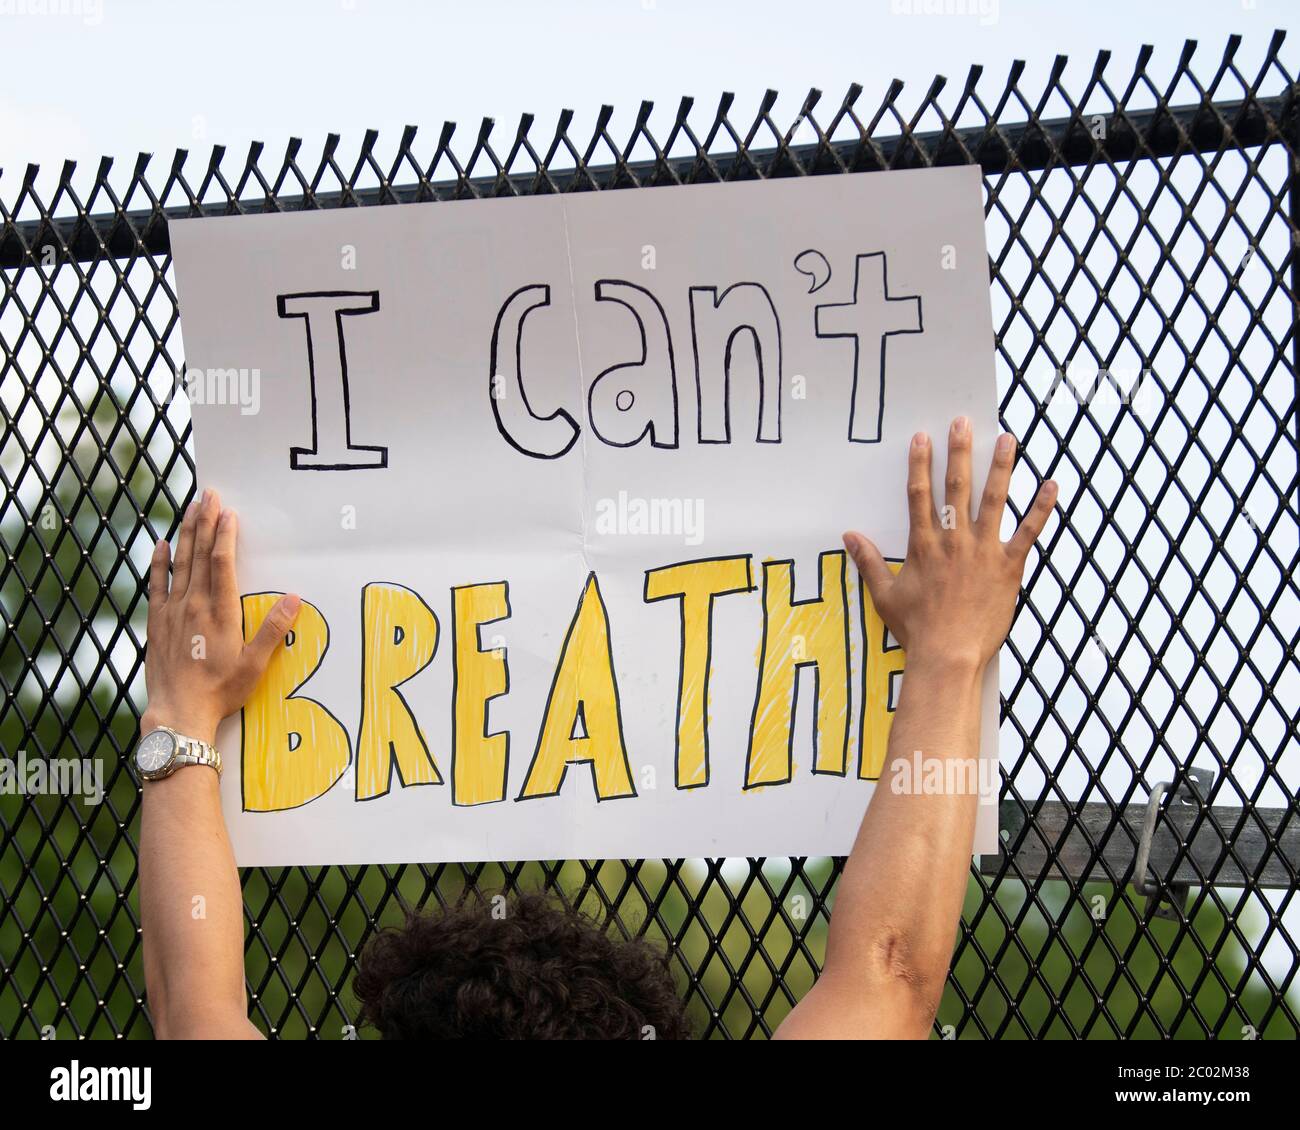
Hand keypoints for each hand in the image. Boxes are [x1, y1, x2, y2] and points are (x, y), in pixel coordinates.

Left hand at [143, 489, 299, 743]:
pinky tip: (162, 544)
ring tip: (191, 508)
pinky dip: (159, 562)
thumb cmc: (220, 691)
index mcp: (219, 612)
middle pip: (199, 554)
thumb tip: (294, 598)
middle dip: (205, 522)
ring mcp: (172, 612)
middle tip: (209, 495)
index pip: (221, 562)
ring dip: (186, 533)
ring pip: (179, 563)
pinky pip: (157, 584)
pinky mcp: (157, 623)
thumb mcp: (255, 664)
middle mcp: (193, 605)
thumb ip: (273, 630)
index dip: (225, 534)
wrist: (178, 713)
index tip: (229, 511)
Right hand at [843, 417, 1055, 672]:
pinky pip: (1029, 532)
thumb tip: (849, 536)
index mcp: (924, 545)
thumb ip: (869, 561)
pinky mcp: (1009, 567)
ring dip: (1001, 467)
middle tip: (962, 423)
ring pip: (994, 500)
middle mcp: (954, 540)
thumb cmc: (917, 628)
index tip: (922, 437)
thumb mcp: (885, 594)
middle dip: (959, 452)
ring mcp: (984, 551)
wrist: (948, 655)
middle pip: (957, 487)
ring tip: (1006, 439)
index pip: (919, 494)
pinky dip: (1041, 508)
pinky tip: (1052, 484)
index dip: (920, 463)